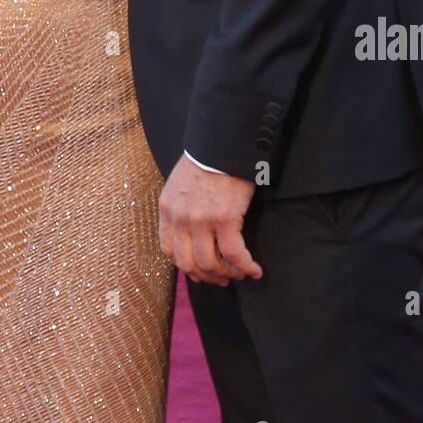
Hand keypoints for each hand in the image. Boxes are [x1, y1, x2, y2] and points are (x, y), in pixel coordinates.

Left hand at [158, 155, 262, 285]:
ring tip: (239, 274)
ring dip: (226, 274)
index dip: (186, 266)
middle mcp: (180, 218)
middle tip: (222, 279)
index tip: (200, 272)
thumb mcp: (181, 184)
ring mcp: (201, 220)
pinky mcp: (225, 219)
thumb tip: (192, 231)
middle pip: (188, 263)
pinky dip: (245, 267)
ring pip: (210, 263)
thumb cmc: (206, 160)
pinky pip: (234, 254)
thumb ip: (181, 207)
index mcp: (168, 208)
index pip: (169, 250)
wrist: (222, 142)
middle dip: (207, 276)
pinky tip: (255, 270)